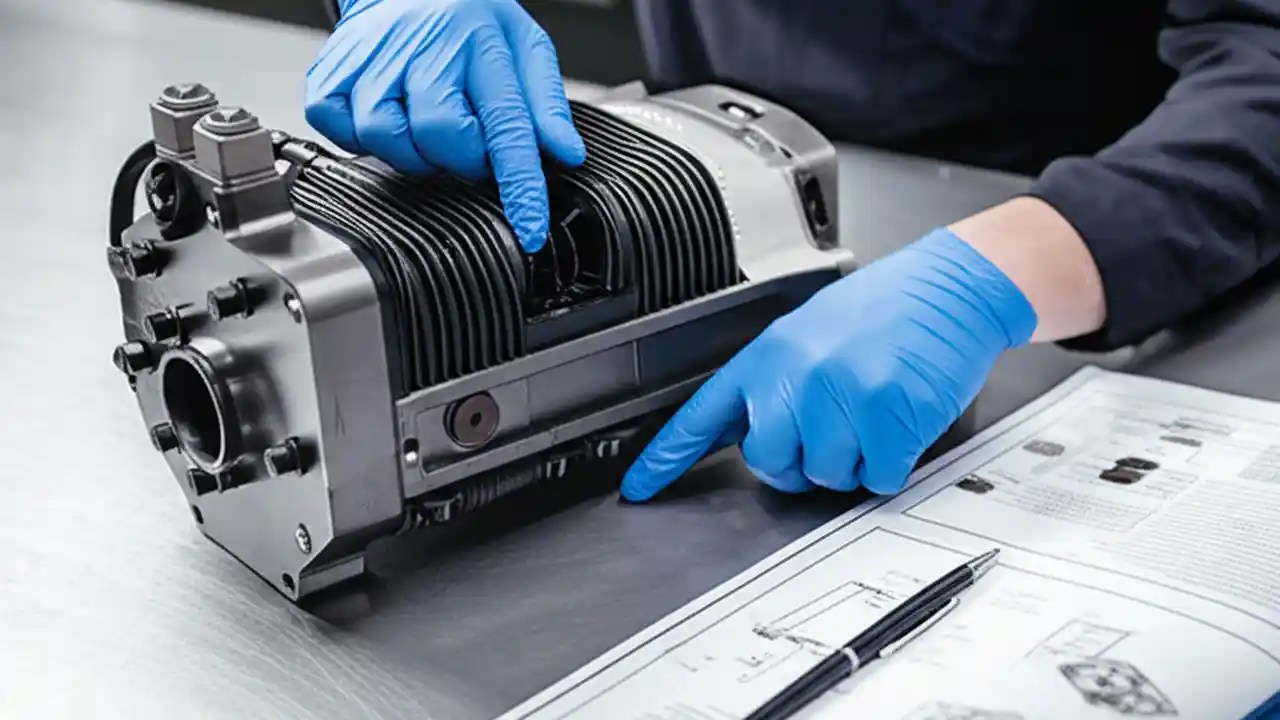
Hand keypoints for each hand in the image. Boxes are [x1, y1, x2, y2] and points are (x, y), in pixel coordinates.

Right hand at [304, 0, 586, 250]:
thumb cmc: (469, 16)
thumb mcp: (525, 46)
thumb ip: (546, 104)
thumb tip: (566, 153)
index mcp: (479, 44)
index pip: (506, 125)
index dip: (520, 185)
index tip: (529, 228)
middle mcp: (422, 47)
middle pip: (438, 135)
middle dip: (460, 158)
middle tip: (466, 141)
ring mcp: (371, 59)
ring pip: (384, 137)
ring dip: (410, 152)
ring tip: (423, 125)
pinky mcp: (331, 73)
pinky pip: (339, 130)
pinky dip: (361, 139)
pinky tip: (387, 117)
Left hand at [619, 229, 1037, 500]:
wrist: (951, 286)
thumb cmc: (887, 309)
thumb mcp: (810, 334)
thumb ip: (777, 382)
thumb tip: (758, 433)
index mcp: (768, 355)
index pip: (702, 415)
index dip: (666, 458)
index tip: (640, 488)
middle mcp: (795, 377)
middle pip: (768, 464)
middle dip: (800, 461)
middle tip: (834, 429)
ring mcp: (839, 399)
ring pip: (825, 477)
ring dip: (853, 461)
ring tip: (873, 411)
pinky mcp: (886, 420)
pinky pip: (876, 478)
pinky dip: (891, 463)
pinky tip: (899, 421)